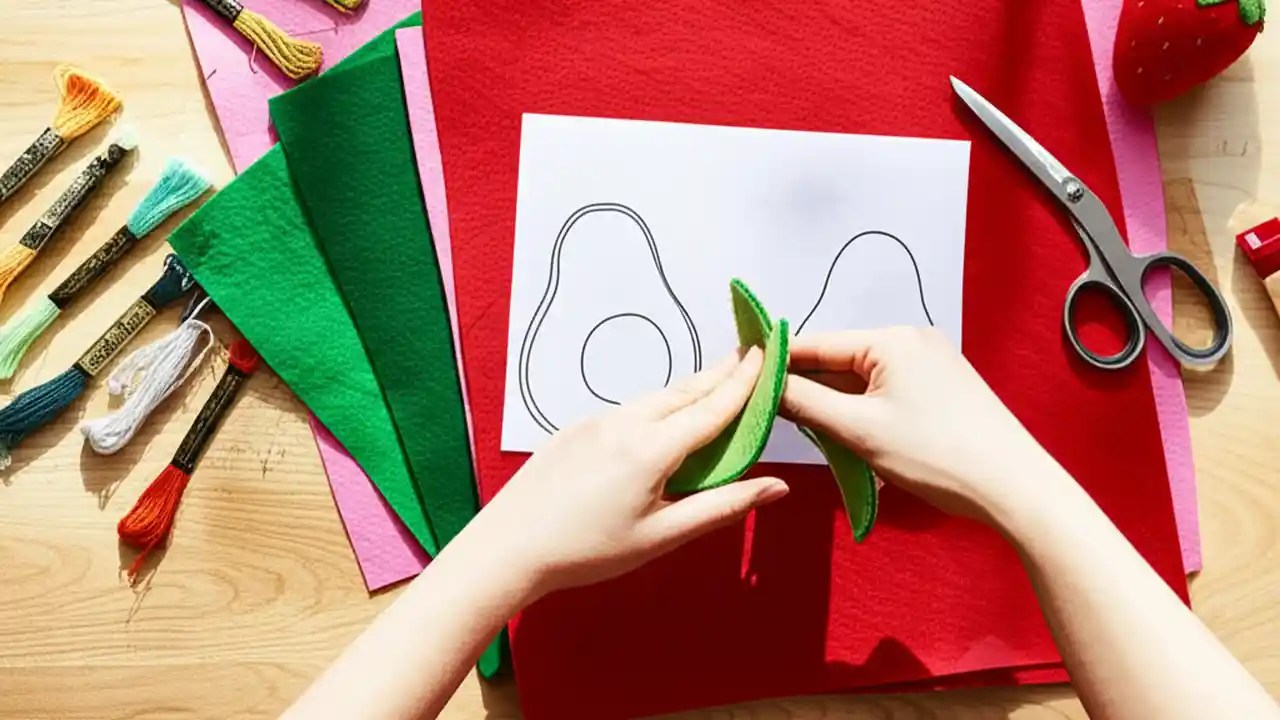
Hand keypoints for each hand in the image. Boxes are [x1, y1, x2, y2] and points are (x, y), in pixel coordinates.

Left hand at [471, 348, 788, 597]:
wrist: (508, 547)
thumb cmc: (586, 551)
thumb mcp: (662, 536)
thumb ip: (722, 506)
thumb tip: (777, 486)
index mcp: (650, 449)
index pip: (711, 407)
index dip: (743, 382)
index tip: (765, 354)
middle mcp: (624, 424)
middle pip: (684, 392)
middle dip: (719, 374)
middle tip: (749, 355)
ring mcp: (595, 422)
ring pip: (654, 398)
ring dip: (689, 389)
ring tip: (715, 383)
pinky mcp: (575, 430)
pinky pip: (627, 409)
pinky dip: (657, 405)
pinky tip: (663, 416)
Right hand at [780, 327, 1069, 524]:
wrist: (1014, 487)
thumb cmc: (937, 455)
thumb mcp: (859, 429)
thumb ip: (805, 402)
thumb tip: (762, 384)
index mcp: (892, 339)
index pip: (816, 343)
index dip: (775, 361)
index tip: (736, 375)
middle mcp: (911, 340)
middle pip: (837, 360)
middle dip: (802, 386)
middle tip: (758, 409)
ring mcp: (929, 364)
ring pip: (858, 379)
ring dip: (829, 403)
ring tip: (794, 425)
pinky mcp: (939, 389)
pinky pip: (882, 392)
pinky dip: (857, 410)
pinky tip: (840, 432)